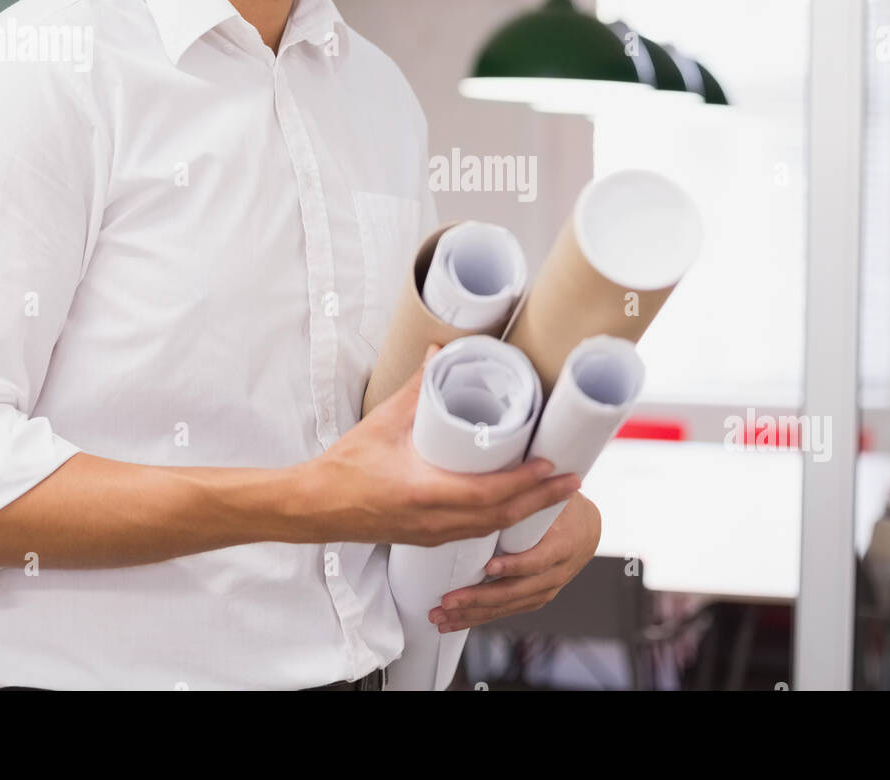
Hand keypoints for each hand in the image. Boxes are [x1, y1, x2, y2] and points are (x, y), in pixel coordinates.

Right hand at [306, 346, 581, 546]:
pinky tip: (515, 507)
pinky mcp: (427, 538)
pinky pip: (475, 533)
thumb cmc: (346, 467)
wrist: (316, 506)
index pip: (488, 493)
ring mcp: (432, 534)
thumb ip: (418, 386)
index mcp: (424, 492)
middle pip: (501, 517)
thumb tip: (443, 352)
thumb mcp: (384, 421)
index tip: (551, 464)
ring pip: (491, 529)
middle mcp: (433, 520)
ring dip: (526, 511)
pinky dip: (501, 520)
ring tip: (554, 491)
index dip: (525, 482)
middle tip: (573, 480)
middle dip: (541, 500)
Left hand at [427, 490, 601, 631]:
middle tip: (448, 600)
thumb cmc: (564, 506)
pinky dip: (478, 617)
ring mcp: (544, 589)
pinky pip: (505, 611)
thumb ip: (532, 486)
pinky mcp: (533, 598)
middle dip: (479, 598)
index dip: (515, 565)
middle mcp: (555, 573)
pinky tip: (453, 622)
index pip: (538, 560)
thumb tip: (501, 454)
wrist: (587, 530)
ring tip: (441, 616)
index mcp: (563, 544)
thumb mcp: (554, 493)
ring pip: (506, 607)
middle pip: (516, 592)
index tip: (490, 566)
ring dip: (472, 614)